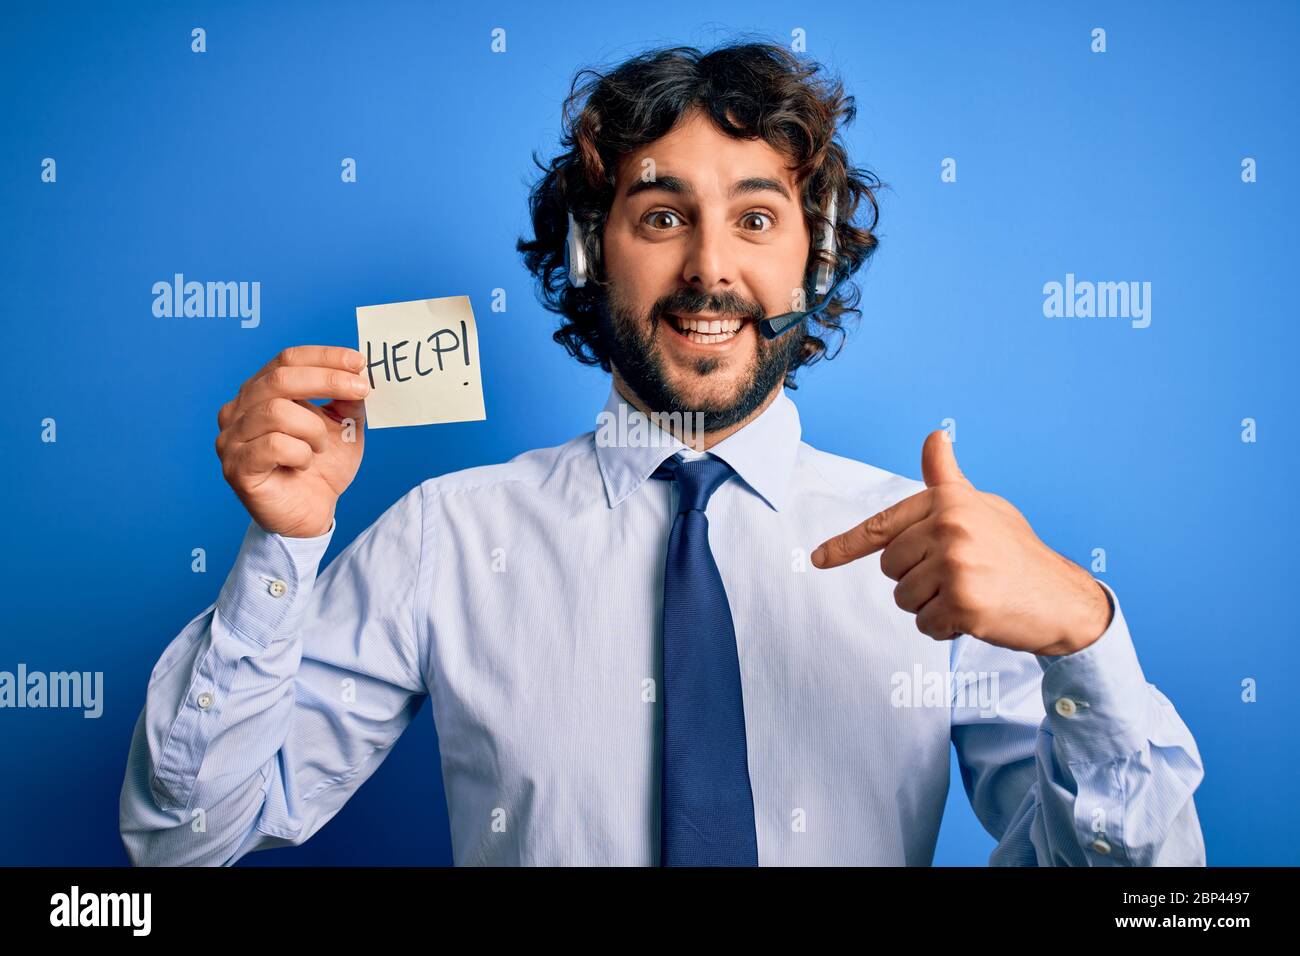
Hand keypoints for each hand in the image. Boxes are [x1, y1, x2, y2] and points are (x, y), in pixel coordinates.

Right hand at [216, 346, 370, 537]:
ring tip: (321, 446)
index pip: (287, 359)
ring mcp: (231, 438)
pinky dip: (301, 453)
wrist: (312, 514)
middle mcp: (238, 410)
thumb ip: (346, 398)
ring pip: (276, 412)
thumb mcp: (343, 426)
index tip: (358, 361)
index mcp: (261, 392)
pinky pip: (273, 446)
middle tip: (360, 389)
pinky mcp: (236, 467)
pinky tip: (304, 464)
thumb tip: (356, 370)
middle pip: (279, 378)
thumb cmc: (322, 467)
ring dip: (313, 428)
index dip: (324, 356)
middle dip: (326, 380)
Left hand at [810, 431, 1111, 655]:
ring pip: (904, 599)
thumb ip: (946, 481)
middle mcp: (948, 528)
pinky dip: (944, 628)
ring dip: (930, 606)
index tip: (817, 560)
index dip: (845, 546)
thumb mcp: (981, 506)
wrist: (1062, 597)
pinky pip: (925, 624)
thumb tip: (934, 437)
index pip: (882, 526)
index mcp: (947, 502)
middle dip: (916, 579)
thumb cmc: (1015, 550)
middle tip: (959, 576)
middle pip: (889, 569)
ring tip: (970, 593)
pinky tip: (976, 615)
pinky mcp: (964, 604)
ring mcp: (956, 566)